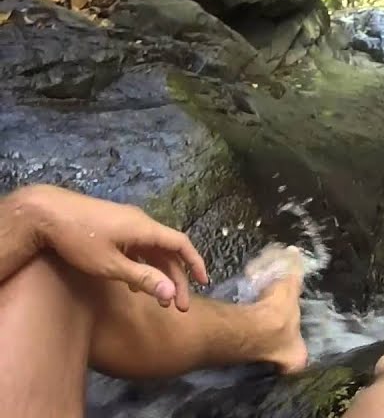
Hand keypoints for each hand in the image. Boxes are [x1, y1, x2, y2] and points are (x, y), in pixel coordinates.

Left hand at [22, 186, 208, 310]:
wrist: (44, 212)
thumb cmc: (78, 239)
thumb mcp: (110, 265)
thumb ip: (143, 278)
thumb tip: (171, 293)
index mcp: (146, 229)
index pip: (182, 245)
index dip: (195, 264)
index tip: (203, 284)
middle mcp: (142, 223)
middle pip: (168, 251)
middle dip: (176, 279)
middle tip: (177, 306)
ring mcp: (127, 223)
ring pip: (153, 251)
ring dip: (159, 274)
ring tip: (159, 300)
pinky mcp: (114, 226)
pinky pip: (139, 247)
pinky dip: (144, 266)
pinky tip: (134, 285)